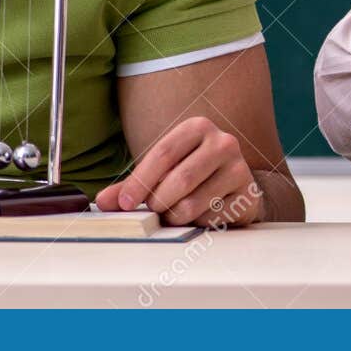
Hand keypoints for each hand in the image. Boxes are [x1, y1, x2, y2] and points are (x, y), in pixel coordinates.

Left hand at [94, 116, 264, 226]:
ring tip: (173, 213)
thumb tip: (103, 201)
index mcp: (197, 127)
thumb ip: (132, 184)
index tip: (125, 203)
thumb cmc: (192, 172)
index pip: (163, 153)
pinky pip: (211, 217)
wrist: (233, 183)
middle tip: (152, 210)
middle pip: (180, 179)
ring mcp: (238, 168)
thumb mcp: (162, 170)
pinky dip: (196, 222)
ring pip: (193, 203)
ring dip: (174, 216)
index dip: (140, 181)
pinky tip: (198, 214)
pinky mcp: (247, 195)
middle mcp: (222, 142)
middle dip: (158, 201)